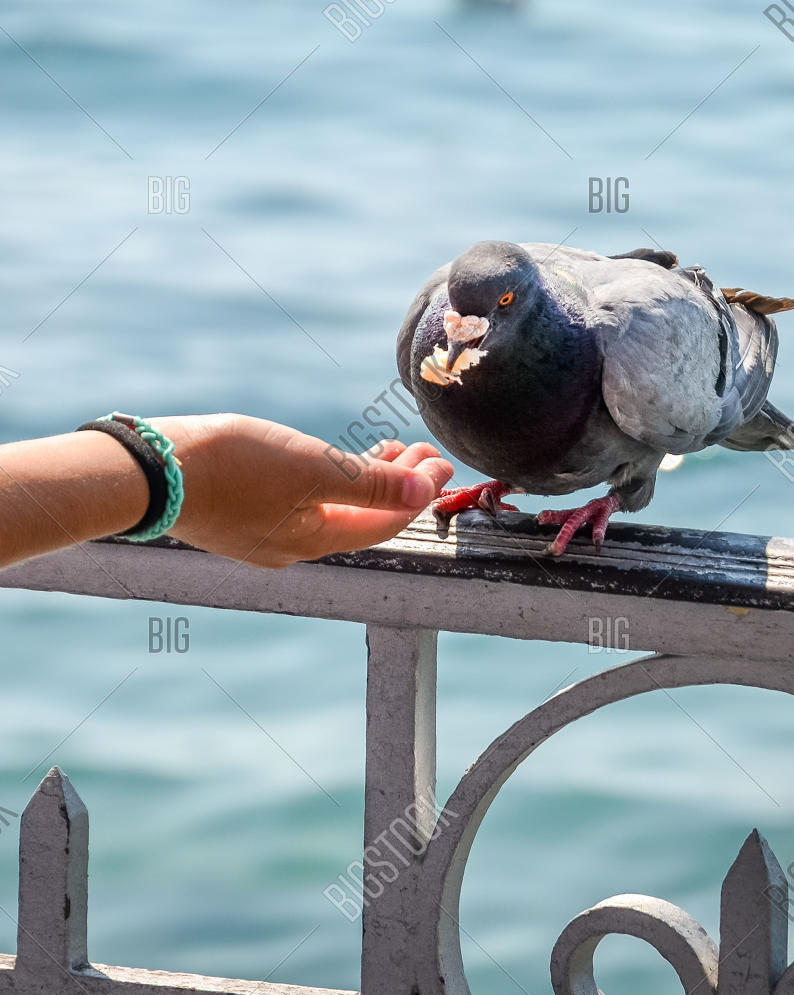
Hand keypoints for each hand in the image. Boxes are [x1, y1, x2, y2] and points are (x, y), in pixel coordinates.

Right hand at [152, 413, 451, 566]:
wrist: (151, 469)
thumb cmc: (233, 465)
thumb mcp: (312, 467)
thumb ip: (370, 481)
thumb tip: (426, 492)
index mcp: (315, 540)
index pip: (385, 522)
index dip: (419, 493)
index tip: (441, 460)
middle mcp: (293, 546)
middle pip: (362, 518)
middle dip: (399, 484)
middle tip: (423, 452)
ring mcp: (264, 532)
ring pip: (333, 509)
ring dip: (366, 479)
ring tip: (390, 449)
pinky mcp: (241, 514)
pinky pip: (304, 503)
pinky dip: (331, 481)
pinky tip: (332, 459)